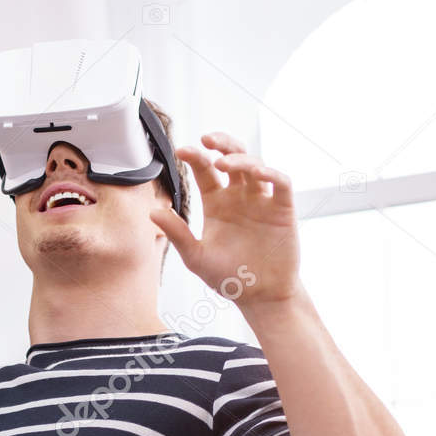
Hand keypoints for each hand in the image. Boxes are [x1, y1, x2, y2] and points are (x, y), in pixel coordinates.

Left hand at [153, 131, 301, 309]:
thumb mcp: (196, 257)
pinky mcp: (283, 209)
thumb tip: (152, 211)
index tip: (182, 151)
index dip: (196, 157)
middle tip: (207, 139)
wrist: (260, 296)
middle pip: (231, 157)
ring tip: (223, 163)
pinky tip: (258, 173)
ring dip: (240, 159)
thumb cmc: (229, 278)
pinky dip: (271, 174)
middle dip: (221, 143)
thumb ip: (177, 233)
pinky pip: (281, 182)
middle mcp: (239, 196)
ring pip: (255, 165)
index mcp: (216, 203)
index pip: (205, 171)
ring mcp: (262, 200)